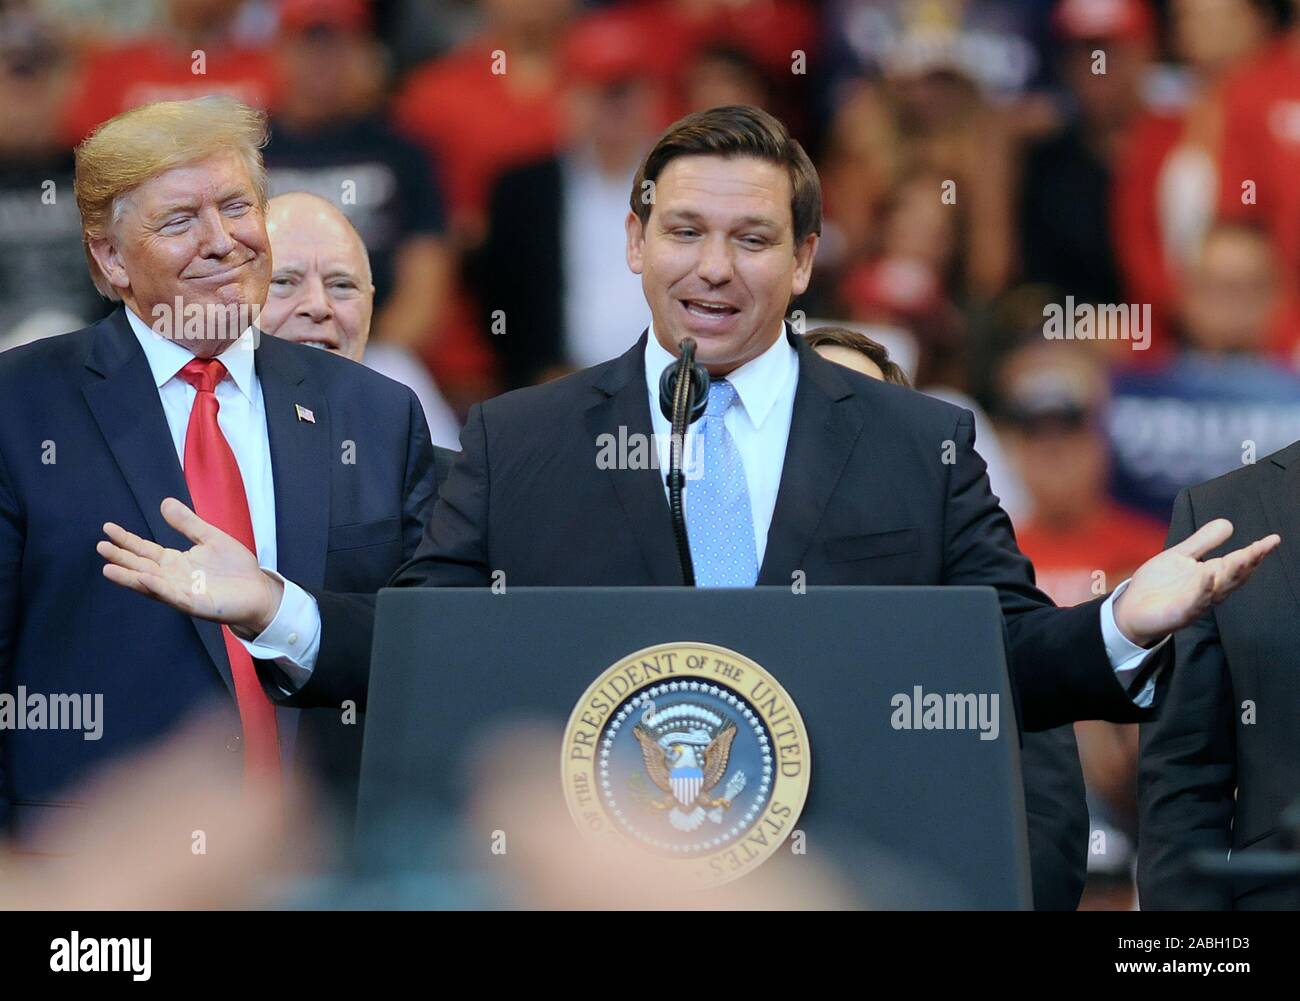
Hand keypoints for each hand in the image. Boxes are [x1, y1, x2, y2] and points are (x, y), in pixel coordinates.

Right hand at [97, 498, 283, 638]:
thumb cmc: (235, 568)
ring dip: (130, 577)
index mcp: (176, 562)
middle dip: (121, 558)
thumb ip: (188, 524)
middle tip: (100, 546)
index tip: (107, 528)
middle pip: (141, 566)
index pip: (145, 550)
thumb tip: (164, 502)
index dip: (127, 540)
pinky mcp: (196, 604)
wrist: (259, 590)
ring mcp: (182, 592)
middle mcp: (173, 578)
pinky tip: (145, 579)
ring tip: (108, 569)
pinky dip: (158, 587)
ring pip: (150, 584)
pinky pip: (173, 596)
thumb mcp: (211, 538)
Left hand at [1114, 518, 1279, 647]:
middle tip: (1265, 546)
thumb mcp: (1180, 556)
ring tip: (1245, 557)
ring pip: (1219, 588)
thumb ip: (1203, 542)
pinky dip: (1203, 589)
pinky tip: (1208, 575)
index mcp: (1211, 575)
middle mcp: (1209, 590)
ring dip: (1232, 573)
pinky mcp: (1180, 613)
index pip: (1238, 562)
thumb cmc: (1159, 584)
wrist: (1132, 608)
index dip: (1255, 552)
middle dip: (1250, 561)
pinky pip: (1194, 602)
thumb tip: (1228, 523)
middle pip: (1234, 575)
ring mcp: (1196, 602)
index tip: (1273, 539)